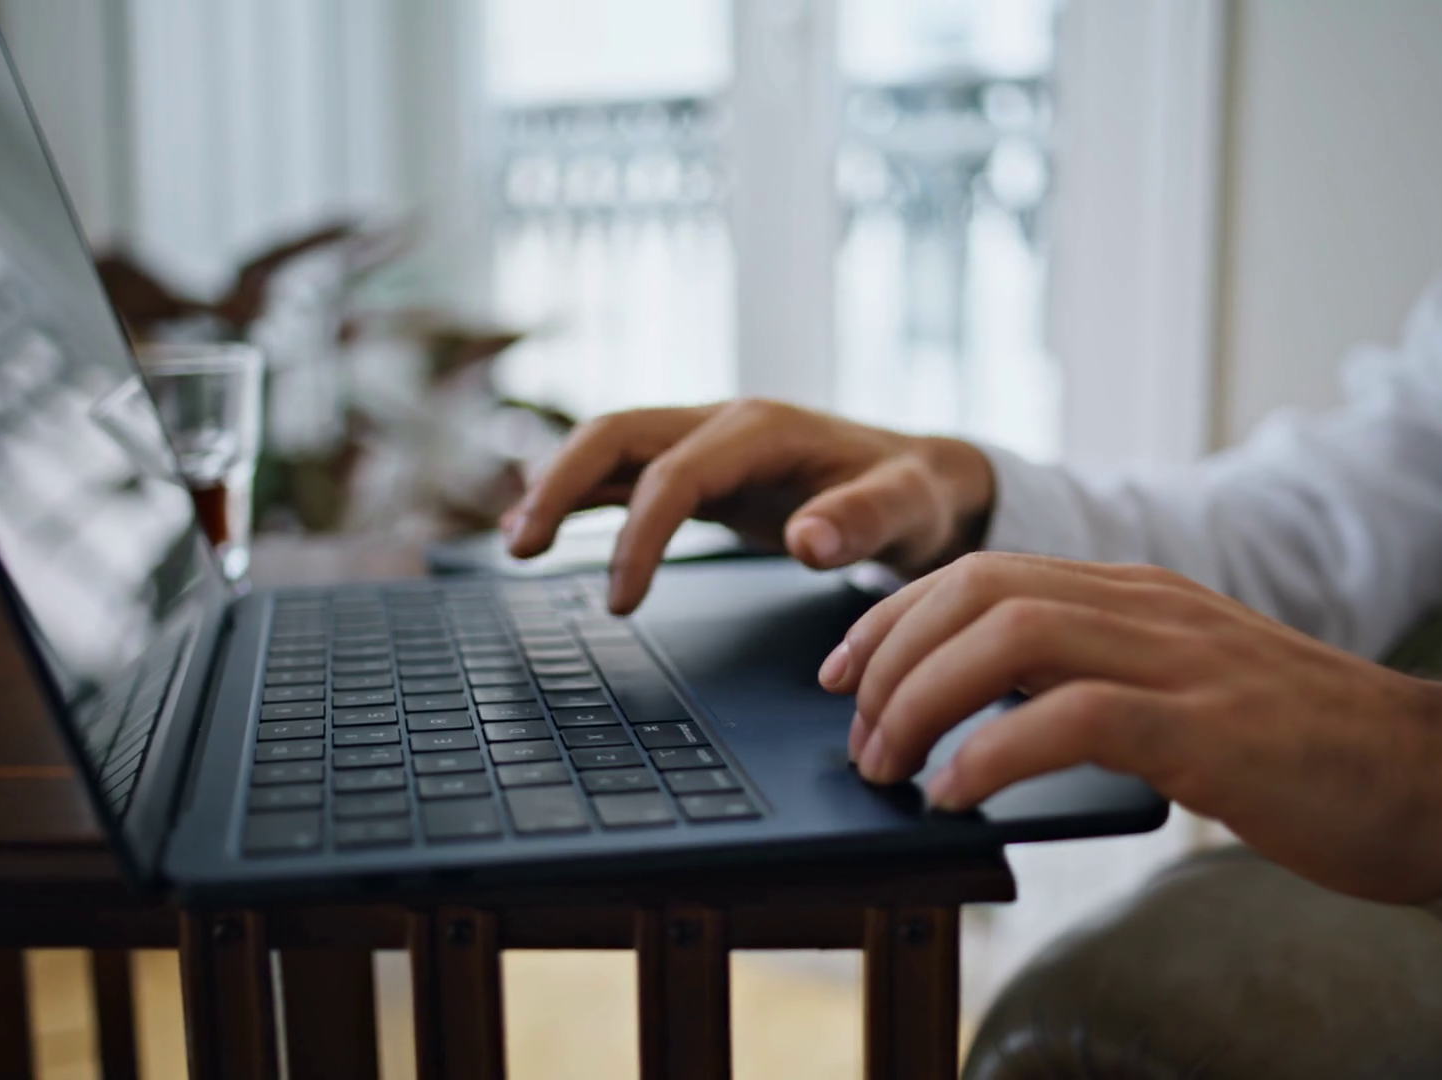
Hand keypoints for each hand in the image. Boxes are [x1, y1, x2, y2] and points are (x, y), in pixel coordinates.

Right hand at [502, 399, 995, 612]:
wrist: (926, 478)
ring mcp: (707, 444)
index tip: (622, 602)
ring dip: (556, 486)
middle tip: (521, 548)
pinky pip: (625, 474)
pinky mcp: (701, 471)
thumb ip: (863, 521)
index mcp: (764, 430)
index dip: (640, 535)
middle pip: (617, 435)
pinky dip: (581, 497)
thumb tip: (805, 542)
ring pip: (610, 448)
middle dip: (560, 483)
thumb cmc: (918, 494)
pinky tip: (546, 531)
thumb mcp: (912, 510)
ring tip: (515, 543)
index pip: (675, 472)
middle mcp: (724, 425)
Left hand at [820, 552, 1441, 905]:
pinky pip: (1071, 716)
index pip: (986, 570)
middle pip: (979, 587)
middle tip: (855, 730)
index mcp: (1140, 594)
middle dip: (893, 654)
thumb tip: (997, 720)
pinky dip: (992, 754)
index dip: (897, 617)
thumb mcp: (1189, 692)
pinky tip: (956, 795)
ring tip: (889, 765)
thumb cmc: (1312, 750)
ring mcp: (1181, 659)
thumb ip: (1103, 681)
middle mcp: (1150, 606)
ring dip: (925, 698)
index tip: (847, 671)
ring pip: (1011, 633)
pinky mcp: (1208, 727)